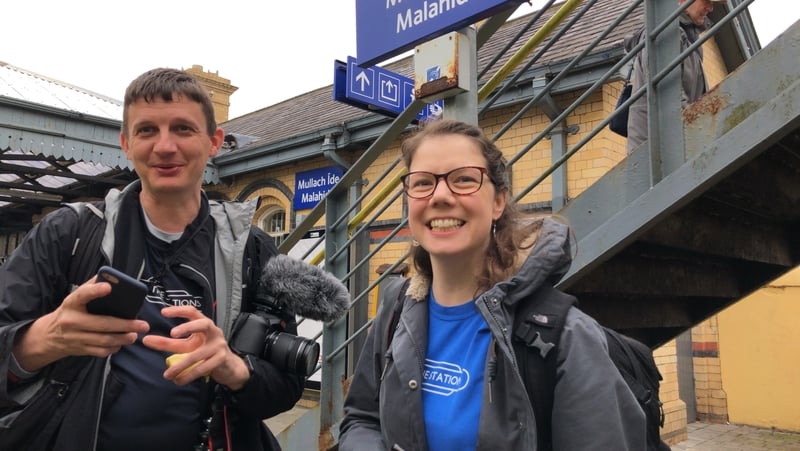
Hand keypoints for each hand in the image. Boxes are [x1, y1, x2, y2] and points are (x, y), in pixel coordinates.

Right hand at [13, 276, 149, 371]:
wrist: (48, 335)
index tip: (108, 287)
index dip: (95, 291)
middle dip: (125, 325)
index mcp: (72, 303)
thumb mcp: (74, 298)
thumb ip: (91, 287)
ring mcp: (76, 337)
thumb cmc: (69, 312)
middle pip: (102, 324)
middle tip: (142, 325)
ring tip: (135, 335)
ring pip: (103, 340)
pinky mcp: (80, 349)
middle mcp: (72, 321)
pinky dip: (114, 348)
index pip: (82, 295)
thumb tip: (111, 277)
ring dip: (123, 339)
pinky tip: (121, 343)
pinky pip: (100, 351)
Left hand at [141, 306, 250, 389]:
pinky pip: (202, 368)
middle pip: (203, 324)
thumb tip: (147, 340)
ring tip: (167, 374)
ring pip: (197, 354)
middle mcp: (214, 332)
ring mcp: (219, 345)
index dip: (179, 310)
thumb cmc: (207, 353)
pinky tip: (179, 380)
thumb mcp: (189, 346)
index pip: (193, 312)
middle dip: (188, 327)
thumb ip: (170, 343)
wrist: (230, 368)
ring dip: (180, 366)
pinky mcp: (221, 359)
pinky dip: (189, 375)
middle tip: (172, 334)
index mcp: (205, 325)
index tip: (163, 312)